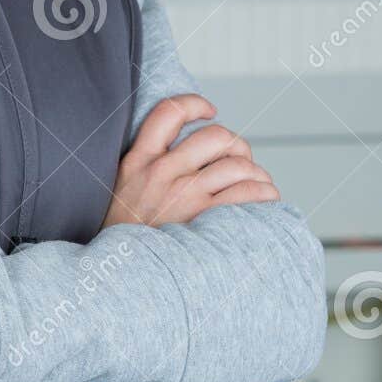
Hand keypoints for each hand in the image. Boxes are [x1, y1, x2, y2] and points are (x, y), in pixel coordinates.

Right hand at [103, 93, 279, 228]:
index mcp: (138, 162)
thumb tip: (185, 156)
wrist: (116, 277)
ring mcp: (185, 196)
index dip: (195, 104)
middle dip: (237, 145)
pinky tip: (264, 201)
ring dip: (256, 173)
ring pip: (238, 164)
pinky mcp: (205, 219)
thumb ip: (144, 170)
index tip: (209, 112)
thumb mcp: (119, 193)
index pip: (168, 113)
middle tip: (239, 161)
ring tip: (257, 185)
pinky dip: (265, 193)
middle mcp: (162, 173)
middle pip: (216, 136)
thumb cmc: (124, 239)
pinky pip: (249, 193)